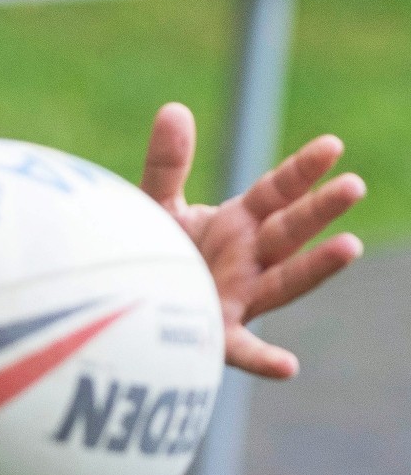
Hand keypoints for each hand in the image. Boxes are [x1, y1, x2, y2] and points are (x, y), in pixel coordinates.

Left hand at [139, 102, 365, 378]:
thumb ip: (166, 164)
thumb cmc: (151, 252)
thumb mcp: (156, 205)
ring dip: (315, 267)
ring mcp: (239, 298)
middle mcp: (249, 260)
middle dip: (319, 209)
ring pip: (284, 281)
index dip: (302, 171)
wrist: (122, 301)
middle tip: (352, 185)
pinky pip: (242, 350)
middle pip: (289, 231)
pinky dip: (263, 358)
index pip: (277, 193)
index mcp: (239, 225)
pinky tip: (287, 366)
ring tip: (348, 247)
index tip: (332, 146)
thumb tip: (174, 108)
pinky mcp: (215, 335)